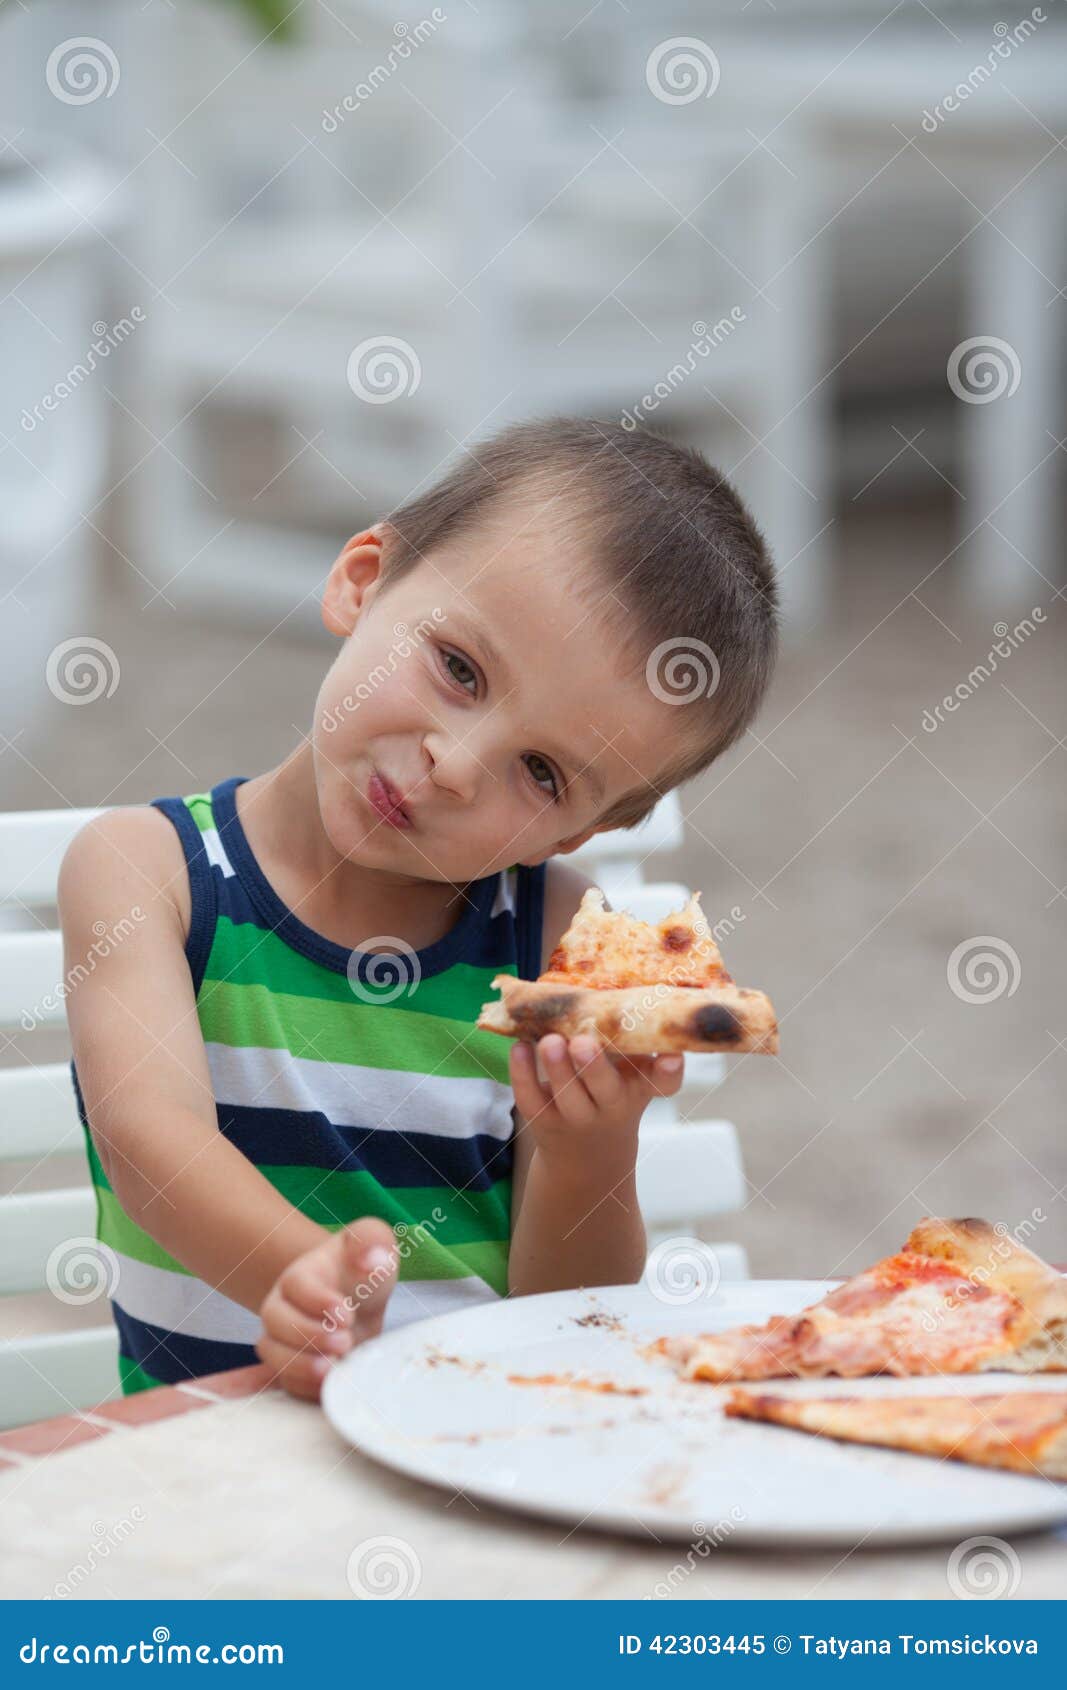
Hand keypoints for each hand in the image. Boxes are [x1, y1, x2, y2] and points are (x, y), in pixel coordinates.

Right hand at [257, 1216, 397, 1400]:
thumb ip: (373, 1239)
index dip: (317, 1301)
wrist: (362, 1300)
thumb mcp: (375, 1243)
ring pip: (274, 1356)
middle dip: (309, 1336)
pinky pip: (285, 1384)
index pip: (296, 1285)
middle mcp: (282, 1307)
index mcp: (300, 1275)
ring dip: (301, 1366)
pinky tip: (331, 1385)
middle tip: (346, 1342)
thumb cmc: (364, 1270)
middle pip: (276, 1323)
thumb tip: (372, 1259)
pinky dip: (304, 1388)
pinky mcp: (292, 1369)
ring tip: (334, 1368)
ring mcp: (282, 1340)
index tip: (346, 1314)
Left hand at [509, 1034, 683, 1166]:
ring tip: (548, 1040)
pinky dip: (522, 1073)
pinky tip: (519, 1046)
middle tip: (582, 1040)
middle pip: (606, 1090)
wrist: (587, 1155)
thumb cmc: (610, 1093)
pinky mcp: (544, 1122)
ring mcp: (576, 1117)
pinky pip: (531, 1099)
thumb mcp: (628, 1072)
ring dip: (557, 1067)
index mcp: (638, 1087)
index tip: (672, 1056)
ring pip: (566, 1095)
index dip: (670, 1071)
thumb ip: (624, 1037)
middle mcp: (611, 1105)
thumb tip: (609, 979)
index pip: (662, 1084)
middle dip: (594, 1066)